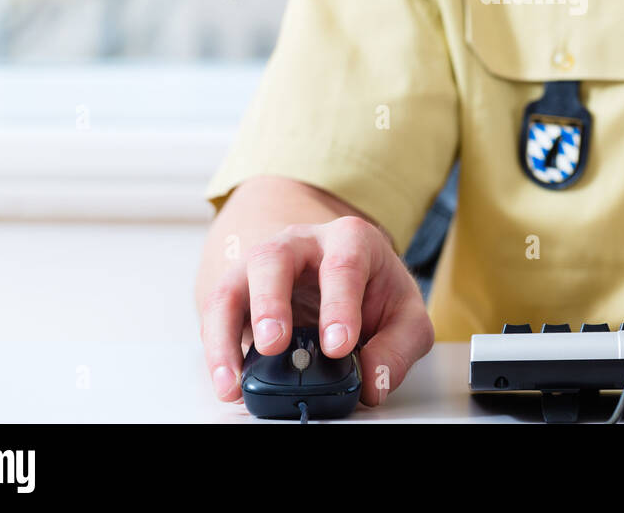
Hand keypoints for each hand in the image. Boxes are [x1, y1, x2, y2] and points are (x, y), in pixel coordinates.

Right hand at [199, 215, 434, 406]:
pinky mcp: (240, 294)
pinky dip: (218, 351)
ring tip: (235, 379)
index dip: (339, 305)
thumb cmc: (376, 291)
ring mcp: (262, 267)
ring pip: (233, 285)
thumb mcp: (405, 315)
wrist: (348, 278)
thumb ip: (398, 348)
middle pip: (274, 258)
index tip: (338, 346)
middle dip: (271, 302)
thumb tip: (373, 382)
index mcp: (349, 240)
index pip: (343, 264)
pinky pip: (218, 315)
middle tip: (276, 344)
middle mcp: (299, 244)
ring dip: (227, 333)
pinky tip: (227, 383)